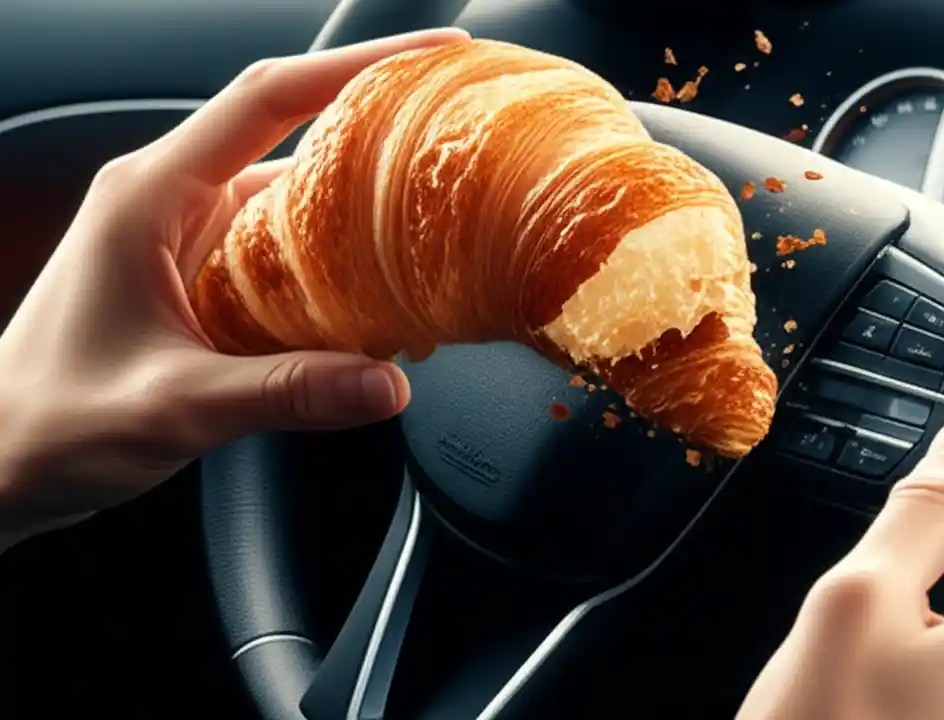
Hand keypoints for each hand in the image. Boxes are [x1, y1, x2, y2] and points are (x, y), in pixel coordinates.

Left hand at [0, 27, 470, 551]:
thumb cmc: (49, 421)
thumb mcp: (173, 406)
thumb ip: (286, 393)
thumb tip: (388, 384)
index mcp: (152, 195)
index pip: (266, 99)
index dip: (353, 67)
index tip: (428, 53)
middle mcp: (172, 199)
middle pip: (292, 134)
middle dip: (377, 126)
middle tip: (456, 133)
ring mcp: (188, 236)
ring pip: (295, 197)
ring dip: (362, 207)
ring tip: (436, 222)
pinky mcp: (204, 276)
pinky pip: (286, 248)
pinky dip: (338, 261)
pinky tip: (380, 294)